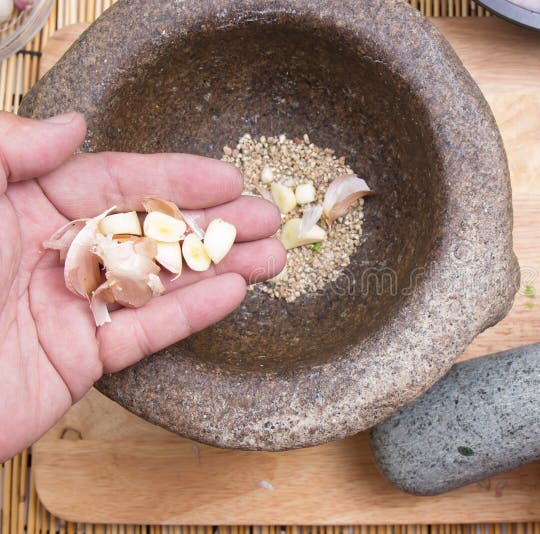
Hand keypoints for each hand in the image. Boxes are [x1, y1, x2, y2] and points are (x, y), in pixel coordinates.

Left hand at [0, 112, 284, 460]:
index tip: (227, 175)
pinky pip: (146, 333)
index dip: (176, 177)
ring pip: (159, 281)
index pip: (115, 183)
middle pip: (150, 231)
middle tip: (268, 216)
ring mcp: (70, 309)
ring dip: (219, 266)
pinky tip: (234, 292)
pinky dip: (192, 314)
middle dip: (214, 222)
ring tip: (272, 254)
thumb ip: (7, 150)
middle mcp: (54, 255)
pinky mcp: (79, 360)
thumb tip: (71, 125)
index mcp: (24, 209)